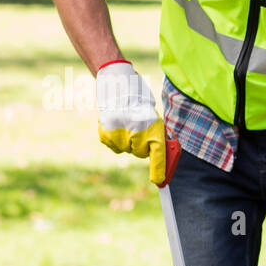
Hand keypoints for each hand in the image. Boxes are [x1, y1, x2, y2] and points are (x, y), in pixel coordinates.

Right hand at [96, 60, 168, 184]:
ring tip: (126, 123)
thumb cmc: (139, 100)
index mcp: (152, 126)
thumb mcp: (152, 115)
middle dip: (142, 146)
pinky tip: (116, 124)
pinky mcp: (105, 133)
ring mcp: (119, 133)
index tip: (159, 181)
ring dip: (127, 141)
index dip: (158, 169)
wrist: (117, 83)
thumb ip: (155, 134)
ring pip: (126, 150)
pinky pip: (113, 146)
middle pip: (141, 153)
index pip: (157, 154)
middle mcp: (136, 131)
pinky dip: (114, 139)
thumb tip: (160, 155)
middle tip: (139, 130)